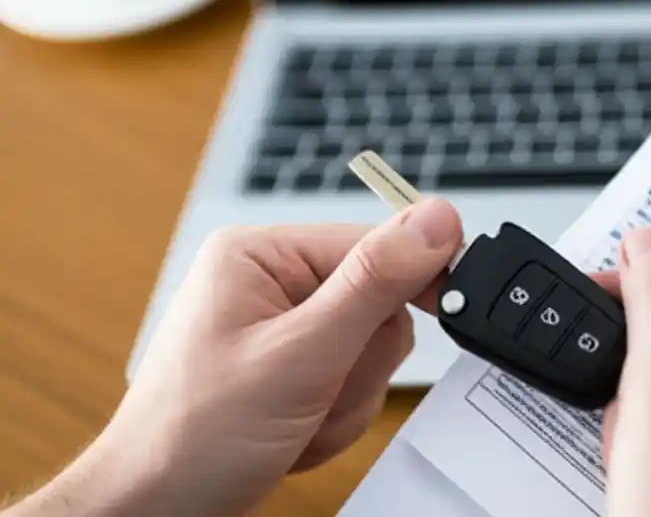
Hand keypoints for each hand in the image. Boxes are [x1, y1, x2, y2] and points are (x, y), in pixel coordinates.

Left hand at [8, 199, 461, 516]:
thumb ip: (375, 283)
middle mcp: (272, 280)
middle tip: (317, 393)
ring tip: (300, 418)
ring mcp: (283, 326)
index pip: (376, 243)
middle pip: (381, 300)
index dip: (412, 286)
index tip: (441, 317)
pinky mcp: (292, 365)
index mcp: (262, 252)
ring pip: (373, 347)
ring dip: (349, 396)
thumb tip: (439, 218)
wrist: (154, 510)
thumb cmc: (196, 436)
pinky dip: (337, 414)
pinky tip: (297, 429)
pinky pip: (355, 379)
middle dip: (360, 364)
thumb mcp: (301, 354)